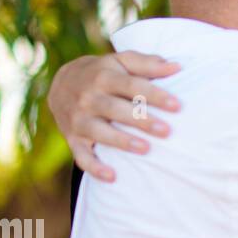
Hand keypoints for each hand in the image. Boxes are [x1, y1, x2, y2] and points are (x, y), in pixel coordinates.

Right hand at [47, 51, 181, 181]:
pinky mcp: (72, 138)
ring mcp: (78, 119)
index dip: (154, 95)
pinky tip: (112, 176)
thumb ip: (148, 63)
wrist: (61, 83)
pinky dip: (94, 167)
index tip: (177, 105)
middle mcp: (88, 98)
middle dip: (141, 120)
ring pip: (99, 132)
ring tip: (146, 149)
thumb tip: (177, 67)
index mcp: (104, 76)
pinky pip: (80, 156)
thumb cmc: (103, 72)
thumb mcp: (121, 61)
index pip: (131, 86)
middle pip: (115, 109)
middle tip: (166, 131)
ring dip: (121, 141)